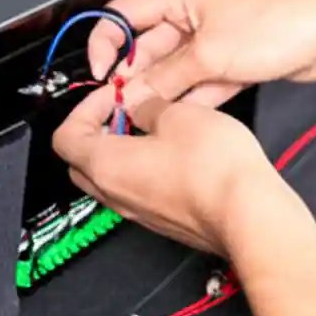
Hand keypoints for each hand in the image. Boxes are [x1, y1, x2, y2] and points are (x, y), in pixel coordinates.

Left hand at [52, 85, 302, 257]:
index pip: (66, 137)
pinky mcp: (162, 221)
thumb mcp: (177, 114)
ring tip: (155, 128)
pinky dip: (143, 169)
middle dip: (97, 130)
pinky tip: (176, 153)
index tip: (112, 95)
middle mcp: (115, 195)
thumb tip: (142, 108)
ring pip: (110, 179)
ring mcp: (138, 213)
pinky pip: (138, 192)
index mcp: (106, 165)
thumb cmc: (214, 169)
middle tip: (126, 110)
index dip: (85, 108)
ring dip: (122, 150)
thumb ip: (149, 107)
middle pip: (81, 161)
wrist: (249, 215)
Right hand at [88, 0, 315, 108]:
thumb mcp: (209, 55)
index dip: (105, 44)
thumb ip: (166, 78)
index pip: (124, 15)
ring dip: (164, 92)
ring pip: (175, 68)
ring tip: (149, 119)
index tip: (100, 74)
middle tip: (124, 107)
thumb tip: (133, 94)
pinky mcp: (235, 58)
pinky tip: (182, 119)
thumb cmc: (280, 21)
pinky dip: (192, 98)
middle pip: (148, 47)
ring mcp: (215, 36)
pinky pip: (202, 81)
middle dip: (136, 77)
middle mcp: (194, 12)